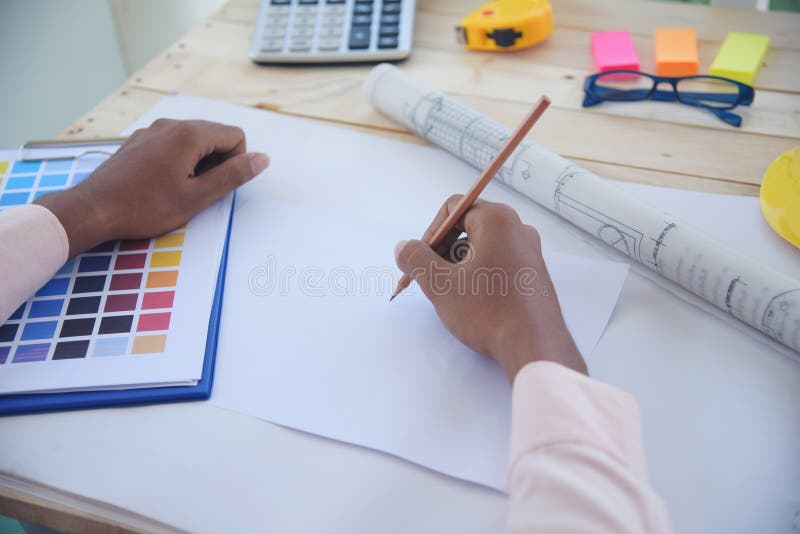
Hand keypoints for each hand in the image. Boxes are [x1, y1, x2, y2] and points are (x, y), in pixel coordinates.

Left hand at [35, 119, 268, 257]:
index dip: (235, 163)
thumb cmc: (145, 207)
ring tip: (178, 190)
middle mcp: (171, 125)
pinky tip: (161, 184)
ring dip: (197, 163)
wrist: (94, 210)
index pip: (235, 136)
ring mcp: (152, 131)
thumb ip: (233, 176)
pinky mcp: (139, 142)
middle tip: (198, 191)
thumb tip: (262, 159)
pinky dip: (178, 161)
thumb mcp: (197, 197)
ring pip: (193, 141)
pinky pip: (172, 144)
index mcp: (189, 134)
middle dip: (217, 162)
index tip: (215, 186)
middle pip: (214, 135)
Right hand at [394, 196, 585, 382]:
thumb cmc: (487, 311)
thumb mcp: (441, 284)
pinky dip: (479, 275)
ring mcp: (530, 252)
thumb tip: (403, 246)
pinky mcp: (534, 274)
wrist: (535, 347)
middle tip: (433, 280)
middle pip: (468, 227)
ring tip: (453, 295)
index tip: (422, 262)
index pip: (453, 209)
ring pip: (483, 247)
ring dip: (460, 265)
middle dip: (444, 251)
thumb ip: (415, 259)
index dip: (431, 233)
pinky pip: (499, 262)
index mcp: (498, 220)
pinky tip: (474, 302)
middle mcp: (518, 229)